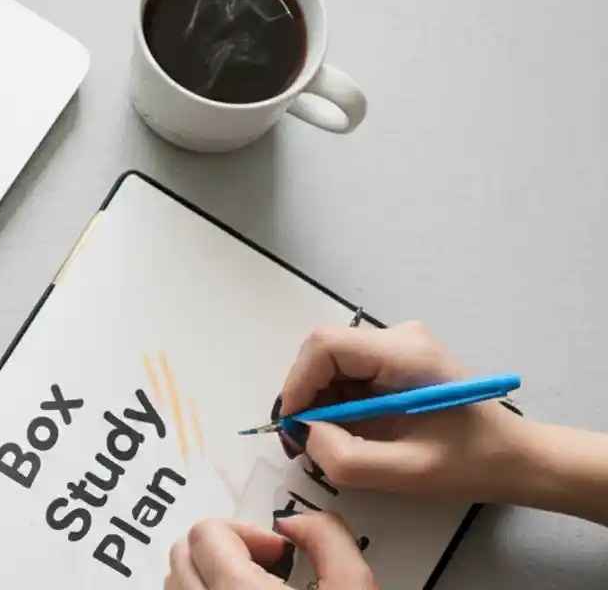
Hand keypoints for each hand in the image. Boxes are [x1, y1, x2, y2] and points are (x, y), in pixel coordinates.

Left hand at [166, 514, 375, 588]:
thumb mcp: (356, 589)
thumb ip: (329, 539)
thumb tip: (295, 522)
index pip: (205, 533)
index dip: (243, 532)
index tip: (277, 551)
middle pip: (181, 554)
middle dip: (221, 549)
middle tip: (265, 566)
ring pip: (175, 583)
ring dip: (206, 574)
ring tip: (251, 587)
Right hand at [279, 321, 528, 501]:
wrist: (517, 457)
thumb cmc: (471, 464)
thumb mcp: (407, 473)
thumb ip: (346, 457)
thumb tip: (306, 433)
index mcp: (406, 354)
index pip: (326, 346)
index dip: (297, 383)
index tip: (291, 425)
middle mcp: (399, 337)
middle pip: (324, 351)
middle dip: (305, 394)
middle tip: (302, 439)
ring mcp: (400, 344)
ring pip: (332, 361)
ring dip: (319, 399)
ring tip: (324, 440)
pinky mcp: (398, 358)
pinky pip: (349, 371)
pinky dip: (335, 400)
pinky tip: (346, 430)